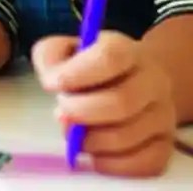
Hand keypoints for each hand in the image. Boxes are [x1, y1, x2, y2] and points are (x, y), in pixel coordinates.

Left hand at [33, 32, 175, 176]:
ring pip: (127, 136)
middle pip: (120, 102)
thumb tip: (52, 82)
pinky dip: (110, 163)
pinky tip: (94, 152)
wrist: (131, 83)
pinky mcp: (164, 144)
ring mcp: (163, 114)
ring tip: (76, 133)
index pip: (110, 57)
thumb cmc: (89, 67)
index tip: (51, 84)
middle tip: (61, 113)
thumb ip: (49, 57)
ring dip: (90, 141)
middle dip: (80, 113)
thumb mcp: (63, 51)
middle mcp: (152, 81)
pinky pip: (143, 162)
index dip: (76, 74)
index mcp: (126, 51)